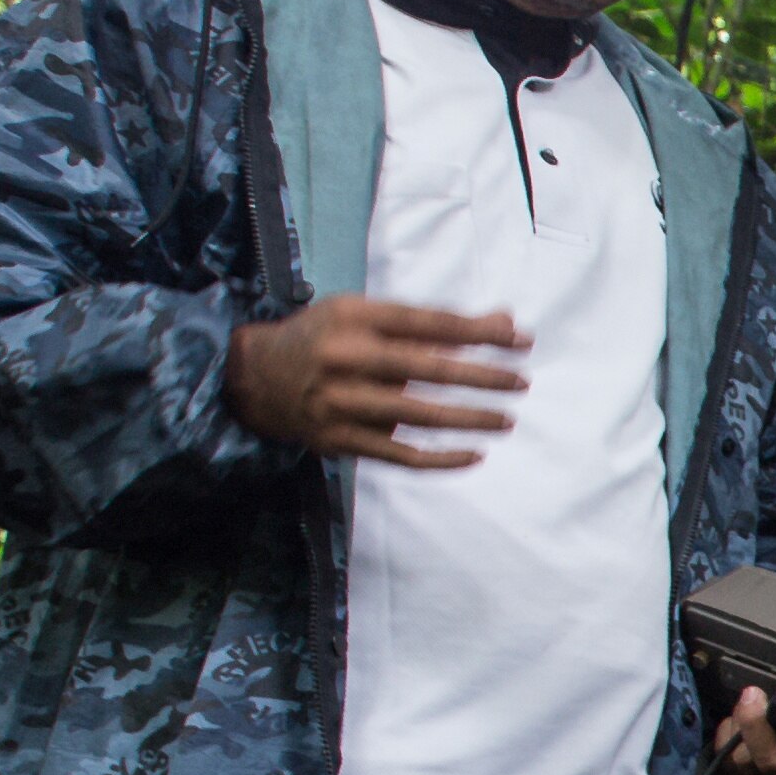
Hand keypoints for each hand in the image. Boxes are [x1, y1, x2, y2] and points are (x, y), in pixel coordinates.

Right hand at [228, 294, 526, 467]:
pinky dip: (440, 459)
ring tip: (506, 419)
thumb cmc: (324, 338)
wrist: (255, 377)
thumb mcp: (367, 315)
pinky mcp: (339, 440)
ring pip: (417, 415)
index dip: (479, 333)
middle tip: (521, 381)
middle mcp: (346, 359)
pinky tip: (474, 455)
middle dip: (482, 377)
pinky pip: (399, 455)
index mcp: (355, 318)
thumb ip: (431, 322)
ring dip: (468, 419)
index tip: (520, 339)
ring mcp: (341, 402)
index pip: (429, 324)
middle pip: (427, 368)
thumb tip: (504, 321)